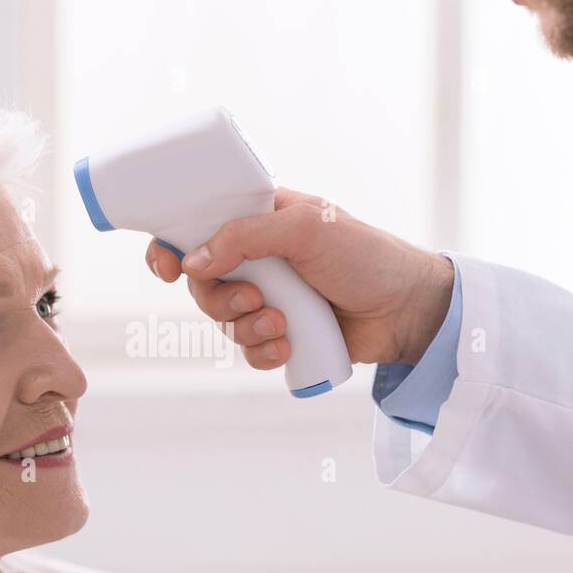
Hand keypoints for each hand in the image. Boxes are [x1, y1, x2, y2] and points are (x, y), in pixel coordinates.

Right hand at [144, 187, 454, 368]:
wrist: (407, 310)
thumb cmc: (365, 256)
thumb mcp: (306, 228)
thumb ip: (245, 235)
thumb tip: (192, 261)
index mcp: (260, 220)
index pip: (199, 226)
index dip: (173, 246)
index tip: (166, 268)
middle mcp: (259, 258)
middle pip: (202, 282)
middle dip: (220, 297)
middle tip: (254, 298)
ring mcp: (269, 298)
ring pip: (224, 320)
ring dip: (248, 327)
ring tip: (283, 323)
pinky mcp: (282, 335)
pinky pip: (248, 351)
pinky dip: (263, 352)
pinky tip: (290, 345)